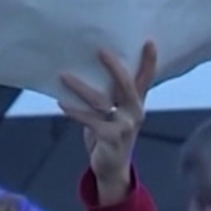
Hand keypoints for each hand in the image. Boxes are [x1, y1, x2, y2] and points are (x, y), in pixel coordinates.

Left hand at [58, 41, 157, 205]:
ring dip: (80, 87)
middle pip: (126, 85)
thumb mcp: (115, 113)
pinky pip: (90, 120)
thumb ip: (111, 95)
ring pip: (101, 101)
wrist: (112, 169)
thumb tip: (89, 68)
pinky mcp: (111, 138)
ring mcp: (125, 126)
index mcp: (137, 103)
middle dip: (114, 66)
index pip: (146, 78)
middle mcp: (135, 112)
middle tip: (101, 50)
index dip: (149, 60)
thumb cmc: (110, 134)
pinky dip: (75, 111)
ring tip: (64, 76)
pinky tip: (62, 103)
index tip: (149, 41)